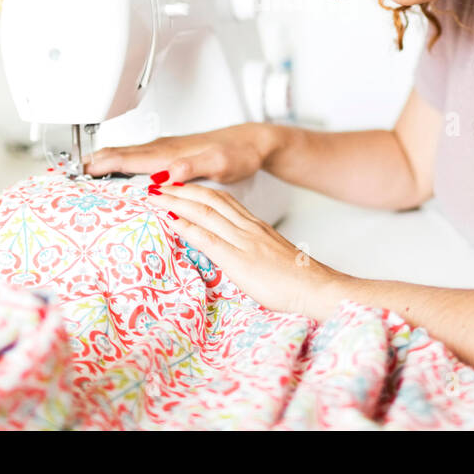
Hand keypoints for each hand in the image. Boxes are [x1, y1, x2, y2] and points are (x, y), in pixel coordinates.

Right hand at [85, 123, 275, 183]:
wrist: (251, 142)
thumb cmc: (237, 153)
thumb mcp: (219, 163)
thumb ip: (193, 168)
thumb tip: (167, 173)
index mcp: (166, 154)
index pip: (124, 159)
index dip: (98, 165)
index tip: (74, 173)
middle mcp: (161, 150)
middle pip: (116, 155)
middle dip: (89, 163)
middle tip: (61, 176)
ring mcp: (163, 151)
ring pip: (123, 157)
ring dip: (100, 163)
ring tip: (76, 175)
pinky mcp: (167, 156)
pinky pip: (134, 160)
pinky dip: (116, 164)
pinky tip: (111, 173)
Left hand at [146, 181, 343, 319]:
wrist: (317, 289)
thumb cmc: (299, 281)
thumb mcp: (273, 258)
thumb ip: (256, 251)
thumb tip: (241, 256)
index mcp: (256, 227)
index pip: (223, 201)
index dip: (198, 192)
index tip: (179, 187)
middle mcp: (248, 228)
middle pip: (210, 200)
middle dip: (182, 190)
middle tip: (159, 185)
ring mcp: (244, 241)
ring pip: (205, 213)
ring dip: (177, 202)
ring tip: (156, 197)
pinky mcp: (239, 260)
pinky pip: (208, 238)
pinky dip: (187, 227)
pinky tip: (171, 222)